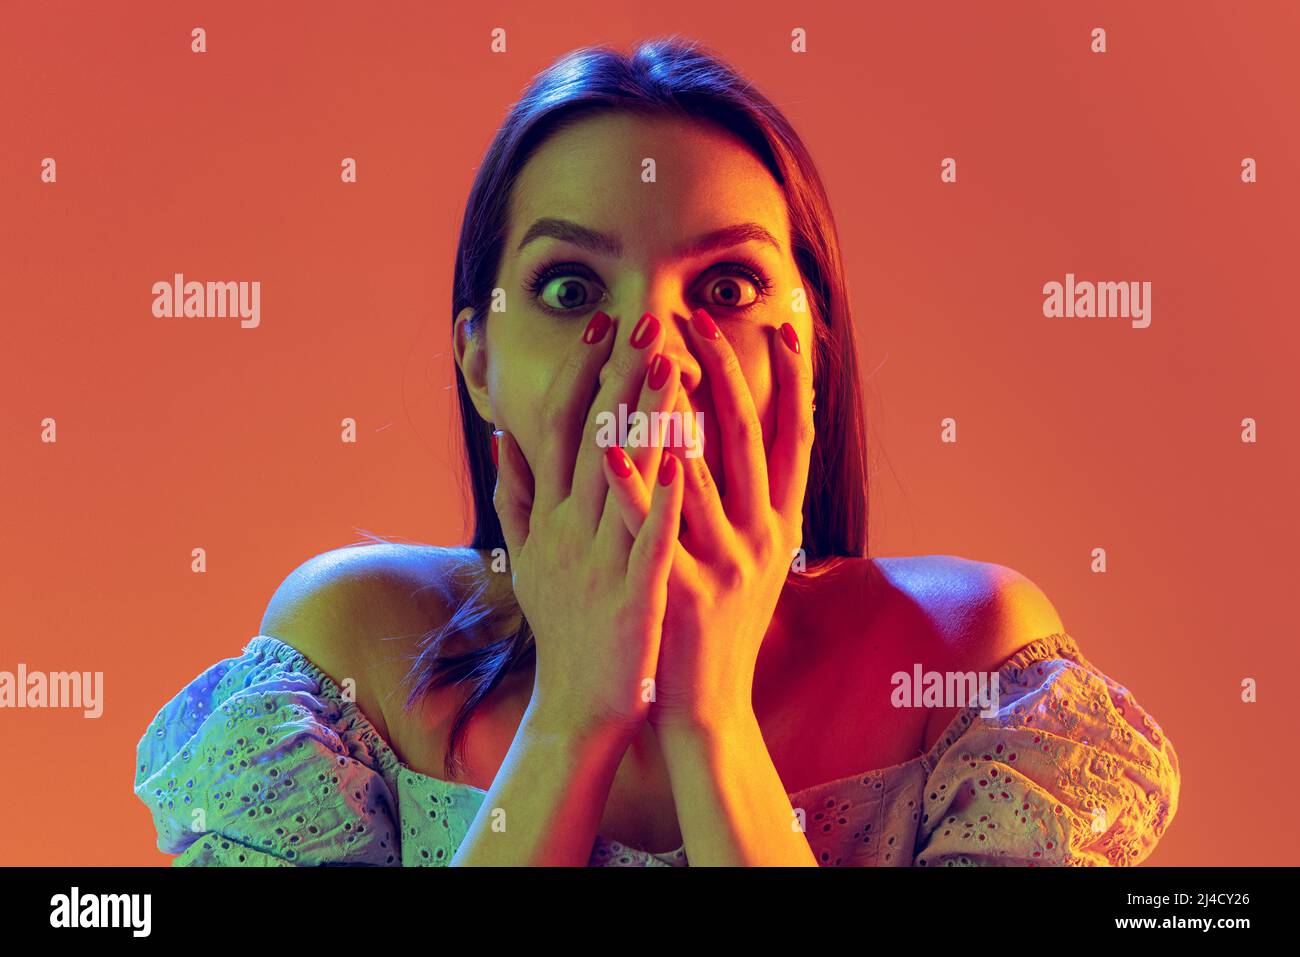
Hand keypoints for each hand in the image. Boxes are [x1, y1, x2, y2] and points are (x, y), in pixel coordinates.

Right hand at [492, 310, 684, 735]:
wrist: (576, 705)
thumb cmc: (561, 625)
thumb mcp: (526, 557)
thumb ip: (515, 494)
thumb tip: (501, 435)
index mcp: (551, 517)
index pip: (565, 432)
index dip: (583, 378)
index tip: (601, 327)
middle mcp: (570, 530)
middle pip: (596, 440)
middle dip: (621, 379)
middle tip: (646, 322)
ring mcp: (601, 562)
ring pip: (625, 480)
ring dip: (647, 421)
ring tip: (672, 366)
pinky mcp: (633, 597)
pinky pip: (649, 541)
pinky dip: (663, 502)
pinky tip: (685, 462)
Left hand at [601, 307, 815, 731]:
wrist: (708, 706)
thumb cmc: (718, 622)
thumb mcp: (750, 559)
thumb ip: (748, 502)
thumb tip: (739, 439)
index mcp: (780, 524)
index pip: (797, 437)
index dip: (794, 380)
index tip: (787, 325)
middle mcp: (764, 537)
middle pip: (752, 440)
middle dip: (728, 374)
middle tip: (700, 320)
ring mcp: (728, 565)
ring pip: (705, 474)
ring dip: (681, 413)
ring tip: (660, 359)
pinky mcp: (684, 591)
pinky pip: (654, 528)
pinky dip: (635, 483)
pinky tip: (612, 445)